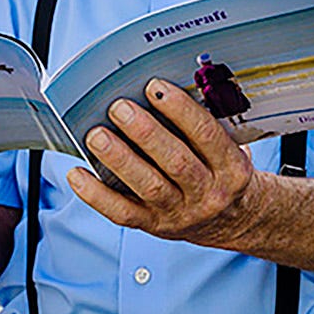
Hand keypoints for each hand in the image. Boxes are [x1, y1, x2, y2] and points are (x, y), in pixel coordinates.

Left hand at [66, 80, 264, 247]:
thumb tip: (167, 90)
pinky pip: (123, 213)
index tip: (155, 87)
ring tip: (97, 135)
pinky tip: (77, 174)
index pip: (206, 135)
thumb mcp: (232, 148)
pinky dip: (97, 195)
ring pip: (148, 186)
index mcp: (232, 168)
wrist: (235, 221)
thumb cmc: (225, 173)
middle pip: (175, 162)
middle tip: (119, 108)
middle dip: (145, 132)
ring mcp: (180, 213)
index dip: (180, 109)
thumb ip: (208, 124)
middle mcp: (208, 193)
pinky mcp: (155, 226)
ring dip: (120, 158)